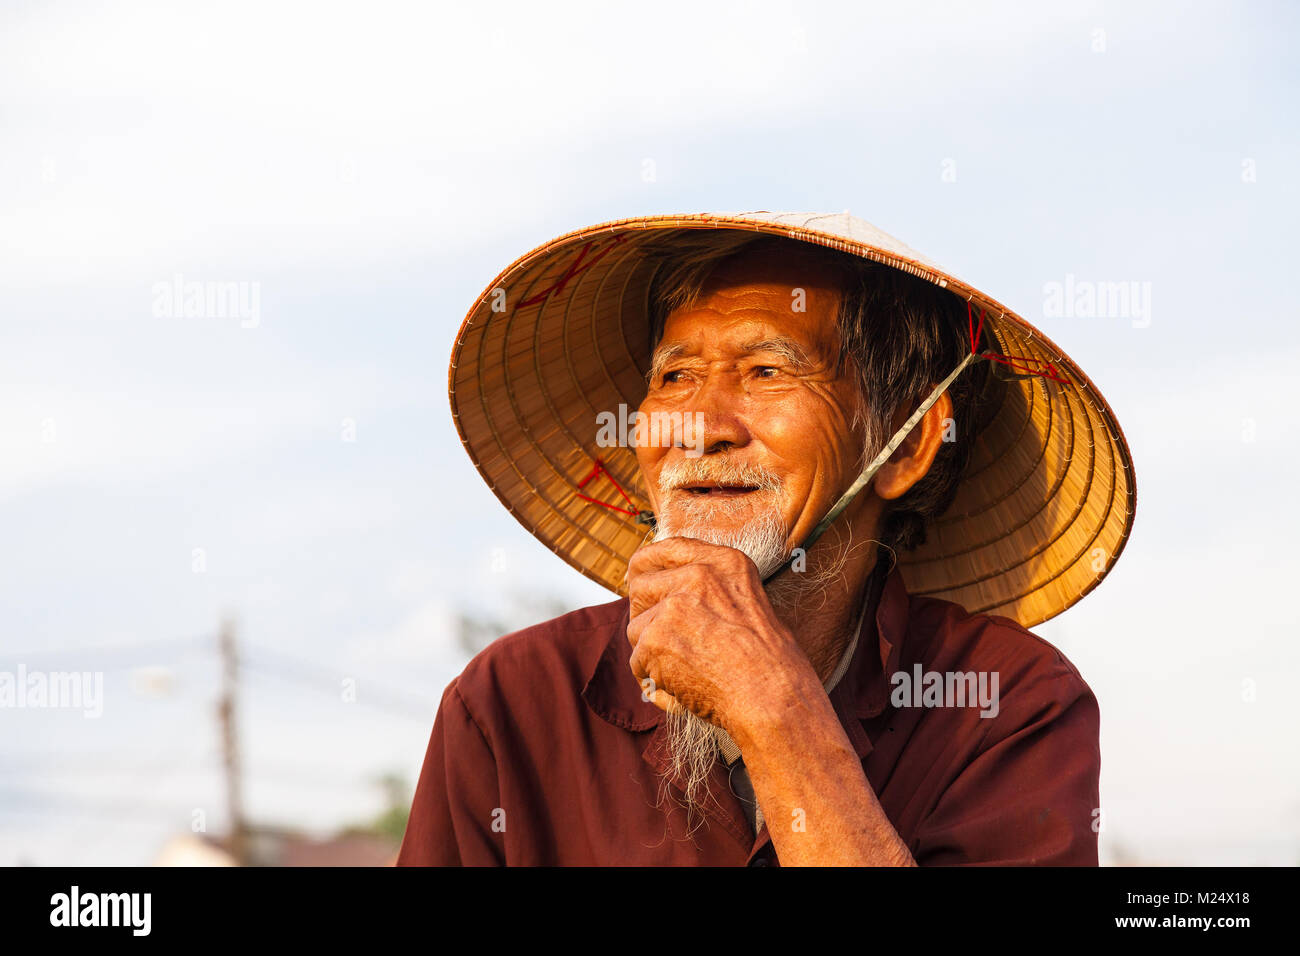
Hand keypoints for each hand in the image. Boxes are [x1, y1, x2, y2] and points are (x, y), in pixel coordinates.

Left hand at [625, 536, 818, 745]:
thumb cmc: (767, 663)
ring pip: (636, 627)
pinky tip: (684, 689)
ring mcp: (674, 605)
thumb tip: (663, 589)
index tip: (638, 580)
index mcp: (725, 562)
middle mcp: (698, 575)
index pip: (668, 548)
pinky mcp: (656, 637)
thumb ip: (709, 589)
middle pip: (641, 586)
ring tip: (688, 671)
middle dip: (644, 616)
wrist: (772, 695)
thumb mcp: (748, 602)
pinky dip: (654, 680)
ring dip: (652, 654)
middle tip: (664, 643)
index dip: (646, 567)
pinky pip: (637, 661)